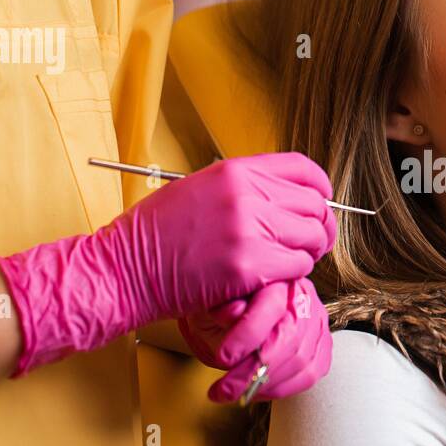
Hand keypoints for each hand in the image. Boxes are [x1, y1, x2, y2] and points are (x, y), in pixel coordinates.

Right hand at [0, 153, 336, 374]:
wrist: (125, 268)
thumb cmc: (156, 233)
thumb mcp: (199, 188)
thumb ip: (243, 186)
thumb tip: (283, 194)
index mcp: (235, 171)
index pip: (303, 170)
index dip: (320, 189)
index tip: (320, 202)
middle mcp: (246, 195)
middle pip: (314, 205)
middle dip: (318, 225)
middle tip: (310, 241)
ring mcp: (249, 231)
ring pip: (311, 238)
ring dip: (307, 252)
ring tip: (291, 259)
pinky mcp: (248, 267)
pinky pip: (297, 267)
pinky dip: (293, 273)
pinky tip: (275, 275)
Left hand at [179, 277, 332, 402]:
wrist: (231, 311)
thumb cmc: (219, 308)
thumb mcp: (210, 304)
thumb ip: (221, 308)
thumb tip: (235, 311)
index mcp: (276, 278)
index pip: (271, 306)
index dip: (248, 335)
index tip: (224, 358)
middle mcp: (302, 296)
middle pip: (290, 339)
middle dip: (254, 371)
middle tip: (225, 389)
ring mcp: (316, 320)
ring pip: (301, 360)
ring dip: (267, 384)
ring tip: (236, 393)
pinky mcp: (321, 343)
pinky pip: (312, 372)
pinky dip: (286, 387)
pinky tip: (260, 391)